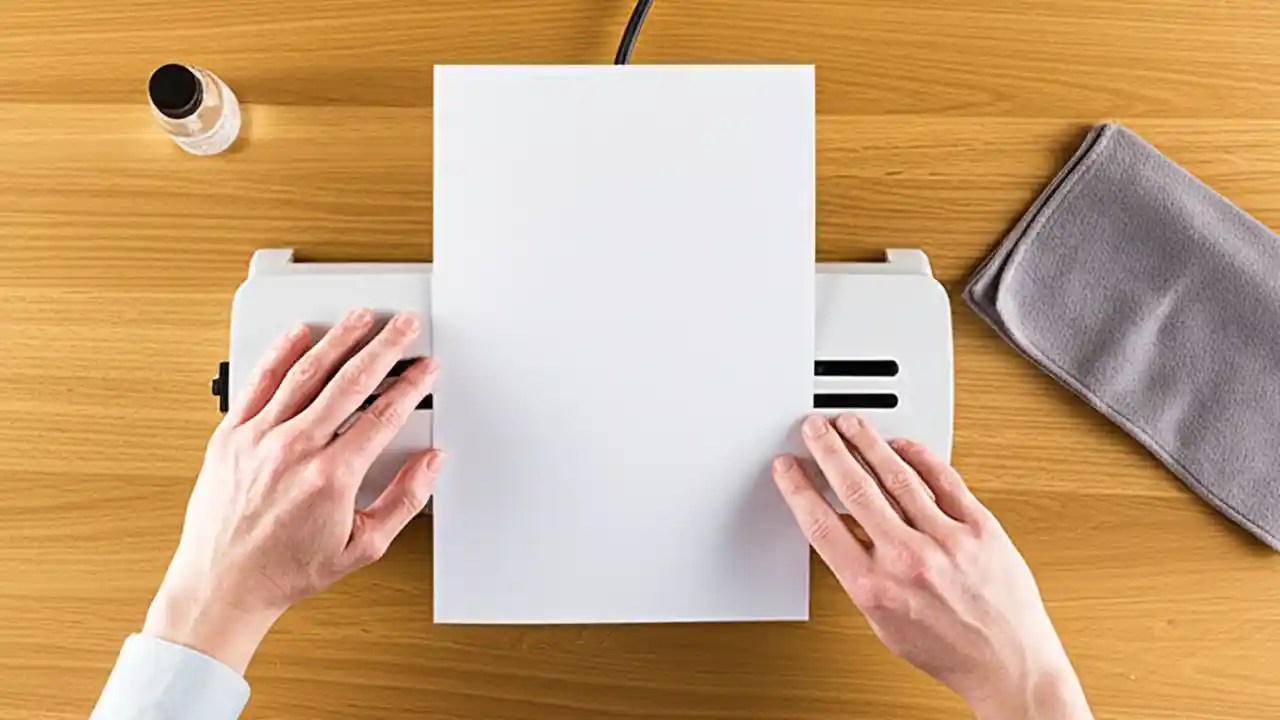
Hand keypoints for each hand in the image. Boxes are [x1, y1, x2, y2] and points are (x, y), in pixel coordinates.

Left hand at [144, 309, 440, 672]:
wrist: (223, 584)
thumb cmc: (287, 570)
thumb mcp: (363, 547)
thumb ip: (404, 500)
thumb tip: (430, 464)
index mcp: (332, 477)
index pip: (384, 414)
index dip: (413, 385)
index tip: (426, 369)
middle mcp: (295, 449)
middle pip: (352, 381)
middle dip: (385, 347)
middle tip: (404, 325)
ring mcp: (260, 438)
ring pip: (307, 372)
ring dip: (340, 338)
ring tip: (362, 317)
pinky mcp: (231, 435)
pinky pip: (258, 382)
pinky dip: (280, 353)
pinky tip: (299, 333)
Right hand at [773, 414, 1090, 719]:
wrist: (1009, 665)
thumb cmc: (948, 650)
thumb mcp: (882, 623)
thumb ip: (860, 575)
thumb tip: (841, 533)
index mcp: (875, 588)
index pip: (822, 524)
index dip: (798, 488)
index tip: (789, 468)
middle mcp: (908, 560)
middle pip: (856, 488)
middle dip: (829, 450)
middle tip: (816, 428)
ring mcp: (946, 540)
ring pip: (897, 476)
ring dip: (868, 442)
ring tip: (852, 425)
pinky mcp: (980, 528)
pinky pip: (945, 480)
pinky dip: (920, 456)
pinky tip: (902, 445)